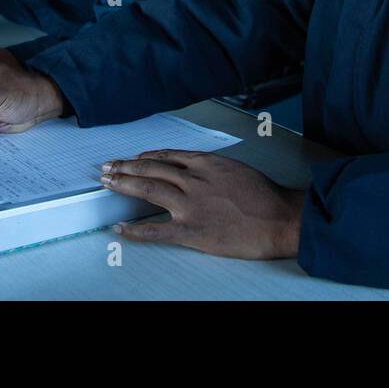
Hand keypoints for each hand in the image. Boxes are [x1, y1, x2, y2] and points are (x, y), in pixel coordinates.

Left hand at [101, 151, 305, 259]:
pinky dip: (135, 230)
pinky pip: (156, 231)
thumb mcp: (238, 170)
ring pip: (149, 189)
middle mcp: (195, 180)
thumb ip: (214, 169)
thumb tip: (197, 170)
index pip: (168, 156)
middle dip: (127, 166)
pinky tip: (120, 228)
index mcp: (207, 164)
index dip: (146, 156)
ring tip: (107, 182)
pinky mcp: (192, 231)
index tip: (134, 157)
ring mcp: (191, 205)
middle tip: (108, 167)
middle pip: (152, 168)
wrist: (281, 218)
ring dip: (124, 184)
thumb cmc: (267, 197)